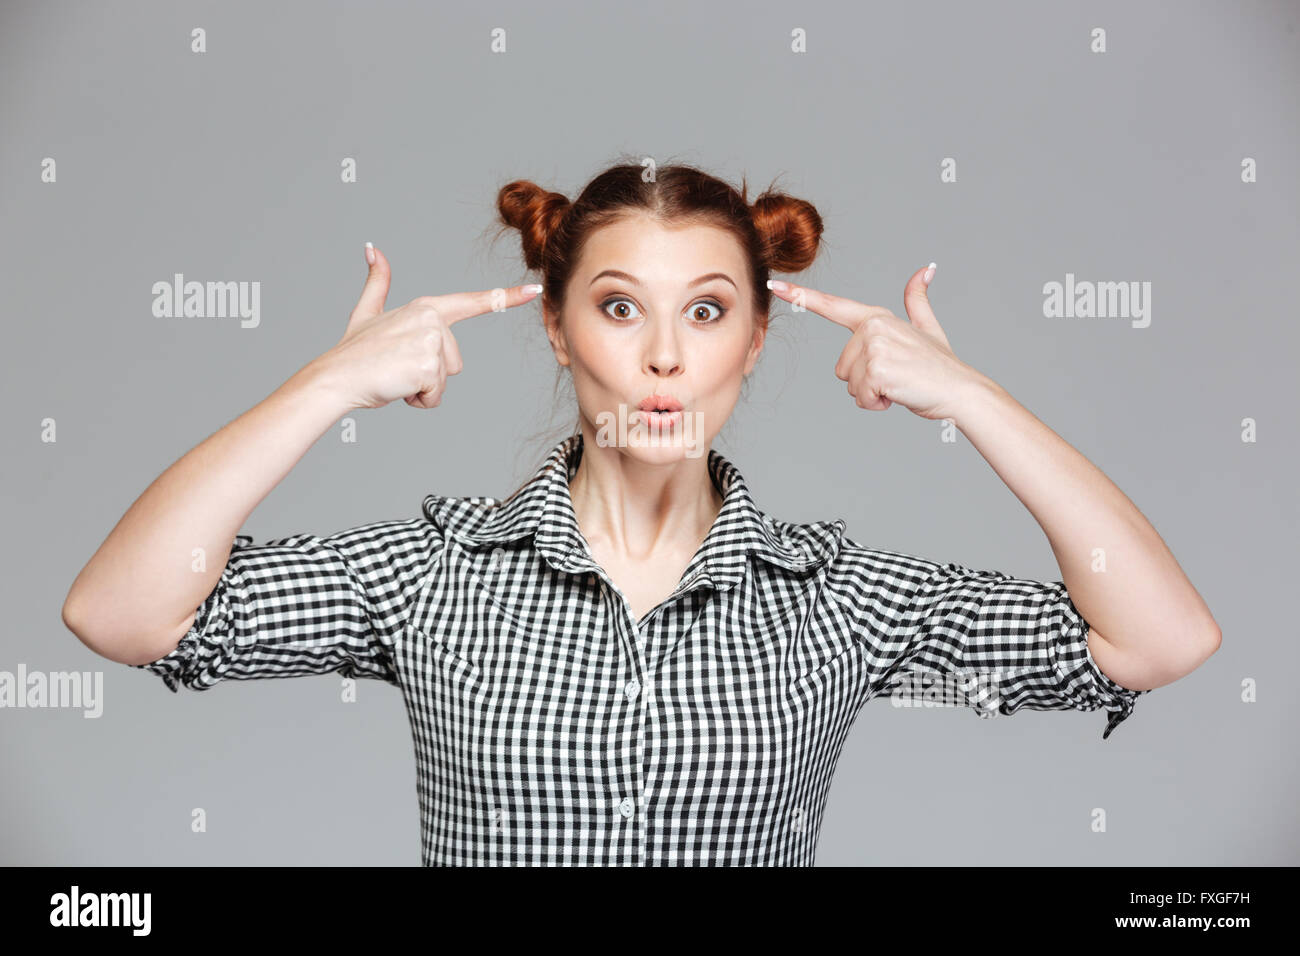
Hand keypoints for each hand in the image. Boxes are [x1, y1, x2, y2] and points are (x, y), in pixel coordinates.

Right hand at [314, 244, 540, 410]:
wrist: (335, 377)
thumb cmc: (354, 351)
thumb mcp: (367, 313)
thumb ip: (377, 282)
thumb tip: (372, 249)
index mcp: (426, 307)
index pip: (473, 302)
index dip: (507, 297)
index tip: (535, 290)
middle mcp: (432, 319)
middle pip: (456, 362)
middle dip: (430, 374)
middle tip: (397, 366)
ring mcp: (431, 342)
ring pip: (446, 379)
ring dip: (423, 388)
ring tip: (395, 375)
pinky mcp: (429, 367)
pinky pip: (436, 395)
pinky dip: (417, 400)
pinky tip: (396, 387)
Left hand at [768, 263, 982, 420]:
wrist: (960, 389)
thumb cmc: (940, 365)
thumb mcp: (927, 328)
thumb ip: (918, 300)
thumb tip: (926, 269)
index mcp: (876, 317)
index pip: (832, 305)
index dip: (800, 295)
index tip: (773, 284)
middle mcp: (872, 327)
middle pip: (842, 368)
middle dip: (865, 381)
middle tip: (895, 377)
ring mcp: (874, 347)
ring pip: (850, 385)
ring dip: (871, 394)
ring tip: (899, 385)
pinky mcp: (876, 369)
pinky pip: (860, 397)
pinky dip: (876, 404)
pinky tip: (898, 394)